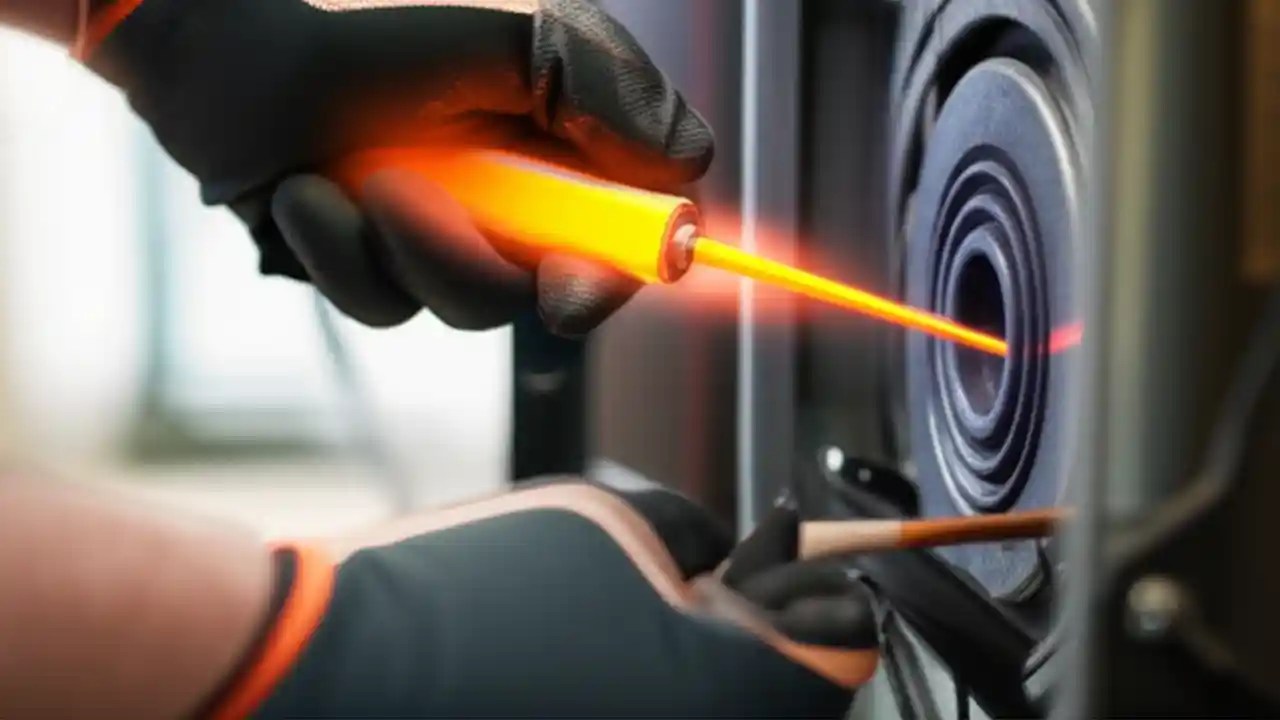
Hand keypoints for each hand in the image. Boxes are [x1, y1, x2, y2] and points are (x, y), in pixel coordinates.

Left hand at [81, 0, 713, 334]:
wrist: (220, 38)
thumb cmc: (363, 15)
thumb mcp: (509, 34)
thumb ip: (605, 90)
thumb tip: (692, 162)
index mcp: (563, 135)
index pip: (636, 226)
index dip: (622, 270)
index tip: (575, 290)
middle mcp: (516, 190)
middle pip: (555, 286)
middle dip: (478, 258)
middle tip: (410, 196)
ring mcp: (448, 230)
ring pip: (468, 303)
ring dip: (399, 245)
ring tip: (341, 172)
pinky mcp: (378, 260)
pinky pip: (384, 302)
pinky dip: (338, 251)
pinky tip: (302, 192)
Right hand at [203, 478, 876, 718]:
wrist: (336, 664)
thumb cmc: (469, 588)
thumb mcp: (612, 521)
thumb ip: (701, 539)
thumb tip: (741, 560)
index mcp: (733, 695)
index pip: (845, 643)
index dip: (822, 587)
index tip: (790, 560)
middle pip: (788, 690)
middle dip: (766, 626)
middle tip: (713, 579)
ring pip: (720, 702)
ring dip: (708, 661)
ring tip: (635, 614)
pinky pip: (656, 713)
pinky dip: (655, 686)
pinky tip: (594, 657)